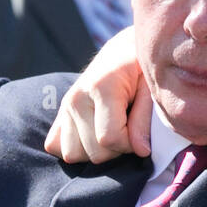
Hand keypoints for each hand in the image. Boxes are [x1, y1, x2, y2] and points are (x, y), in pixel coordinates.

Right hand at [44, 27, 151, 163]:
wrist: (123, 52)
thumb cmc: (142, 69)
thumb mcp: (152, 88)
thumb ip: (145, 119)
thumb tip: (140, 151)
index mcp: (101, 87)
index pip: (109, 139)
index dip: (131, 145)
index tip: (142, 133)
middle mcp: (76, 97)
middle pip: (93, 152)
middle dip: (117, 150)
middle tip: (129, 131)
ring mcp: (65, 106)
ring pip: (73, 155)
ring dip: (97, 152)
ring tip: (112, 133)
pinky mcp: (60, 112)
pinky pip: (55, 146)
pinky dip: (76, 148)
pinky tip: (94, 137)